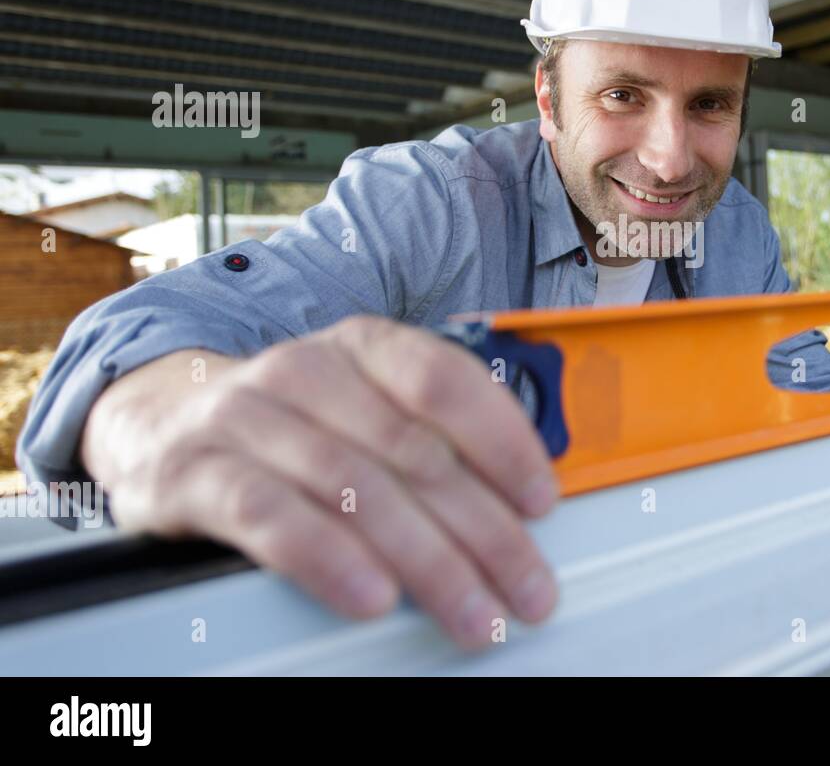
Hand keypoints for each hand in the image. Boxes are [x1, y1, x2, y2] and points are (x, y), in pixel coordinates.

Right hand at [81, 315, 559, 649]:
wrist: (156, 421)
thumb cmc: (289, 424)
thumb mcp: (362, 407)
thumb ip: (430, 437)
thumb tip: (521, 504)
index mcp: (361, 347)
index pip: (447, 382)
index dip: (504, 443)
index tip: (542, 503)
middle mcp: (306, 370)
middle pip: (413, 452)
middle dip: (484, 531)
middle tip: (527, 589)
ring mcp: (245, 417)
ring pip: (354, 489)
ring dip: (426, 561)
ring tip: (472, 613)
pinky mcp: (192, 474)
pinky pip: (269, 517)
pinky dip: (328, 558)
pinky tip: (373, 596)